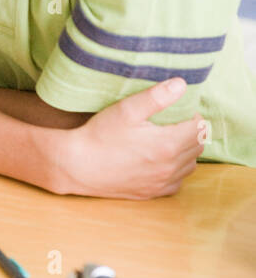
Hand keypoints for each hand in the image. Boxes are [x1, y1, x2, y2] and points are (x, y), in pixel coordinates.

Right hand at [56, 78, 203, 197]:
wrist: (77, 166)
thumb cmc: (99, 136)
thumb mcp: (125, 110)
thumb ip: (156, 97)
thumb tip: (181, 85)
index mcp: (168, 144)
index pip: (200, 127)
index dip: (192, 115)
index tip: (177, 110)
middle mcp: (171, 166)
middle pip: (198, 146)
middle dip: (190, 131)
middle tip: (171, 121)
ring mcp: (163, 182)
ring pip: (190, 164)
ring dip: (185, 151)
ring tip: (165, 139)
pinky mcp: (153, 193)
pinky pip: (177, 181)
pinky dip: (175, 169)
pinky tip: (158, 160)